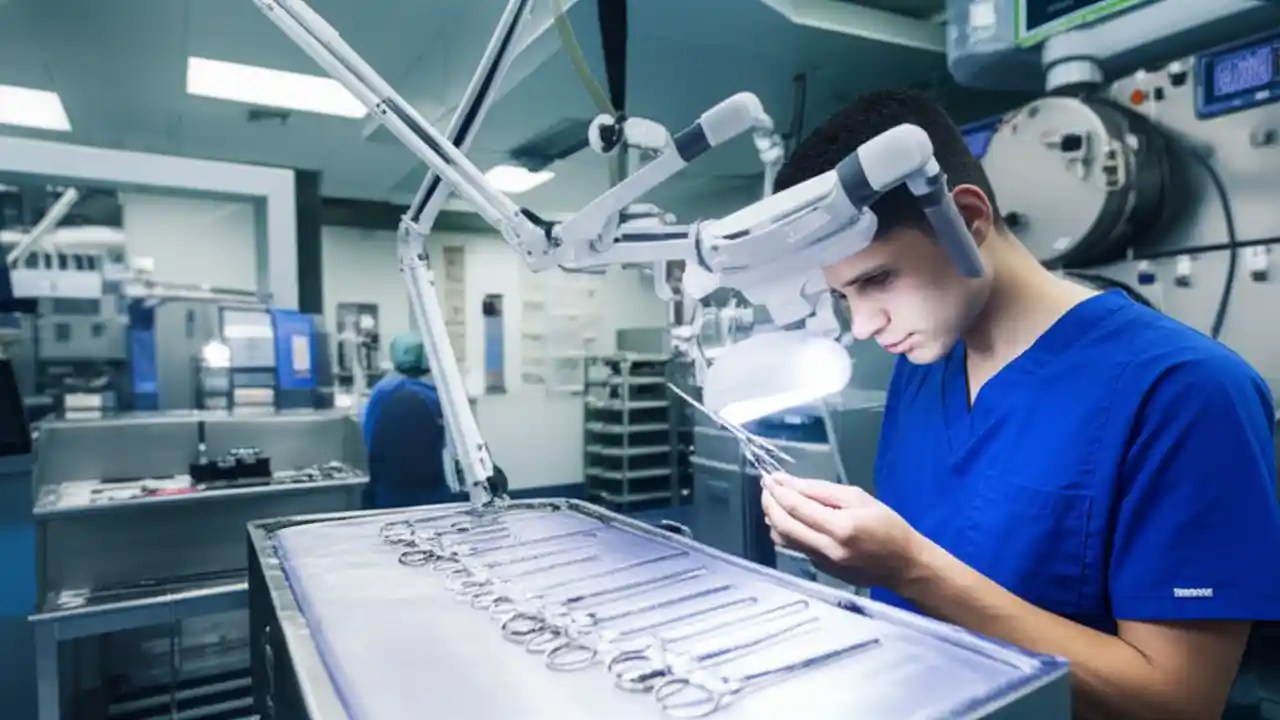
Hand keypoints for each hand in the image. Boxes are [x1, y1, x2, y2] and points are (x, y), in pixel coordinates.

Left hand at [761, 473, 926, 590]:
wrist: (904, 564)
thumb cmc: (887, 526)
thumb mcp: (858, 498)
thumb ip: (821, 491)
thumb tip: (791, 483)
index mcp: (840, 528)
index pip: (796, 508)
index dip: (778, 491)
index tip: (769, 478)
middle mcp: (827, 549)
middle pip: (782, 526)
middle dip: (770, 503)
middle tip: (767, 488)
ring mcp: (822, 563)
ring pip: (783, 540)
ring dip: (773, 518)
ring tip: (775, 500)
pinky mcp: (820, 569)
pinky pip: (795, 547)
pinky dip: (786, 530)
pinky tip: (790, 518)